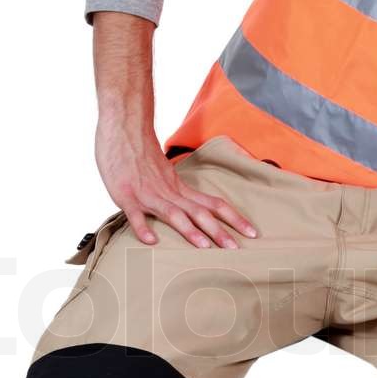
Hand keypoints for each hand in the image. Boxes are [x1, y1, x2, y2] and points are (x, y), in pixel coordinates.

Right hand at [95, 124, 259, 250]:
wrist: (124, 129)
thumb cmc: (143, 153)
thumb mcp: (166, 174)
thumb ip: (177, 193)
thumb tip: (190, 210)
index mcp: (180, 188)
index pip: (213, 204)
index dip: (234, 218)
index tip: (252, 232)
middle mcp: (169, 192)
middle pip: (199, 213)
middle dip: (218, 232)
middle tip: (236, 248)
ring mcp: (148, 195)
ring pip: (173, 215)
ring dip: (189, 231)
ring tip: (205, 247)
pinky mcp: (127, 196)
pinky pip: (136, 214)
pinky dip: (143, 227)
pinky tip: (151, 241)